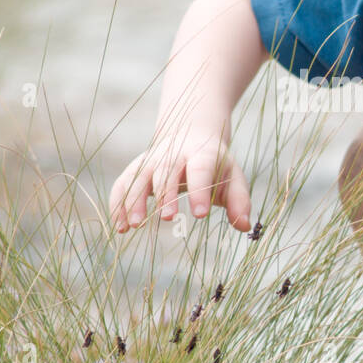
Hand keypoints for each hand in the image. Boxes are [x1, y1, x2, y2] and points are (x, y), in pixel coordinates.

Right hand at [108, 127, 250, 233]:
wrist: (191, 136)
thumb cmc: (215, 164)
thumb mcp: (233, 176)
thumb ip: (240, 201)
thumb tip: (245, 227)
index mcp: (202, 153)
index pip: (200, 169)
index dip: (200, 190)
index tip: (201, 214)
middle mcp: (174, 153)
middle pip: (166, 171)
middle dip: (166, 194)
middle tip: (167, 219)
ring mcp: (152, 159)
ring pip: (139, 176)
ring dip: (134, 200)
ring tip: (133, 226)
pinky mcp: (137, 168)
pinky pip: (123, 183)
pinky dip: (117, 203)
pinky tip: (120, 226)